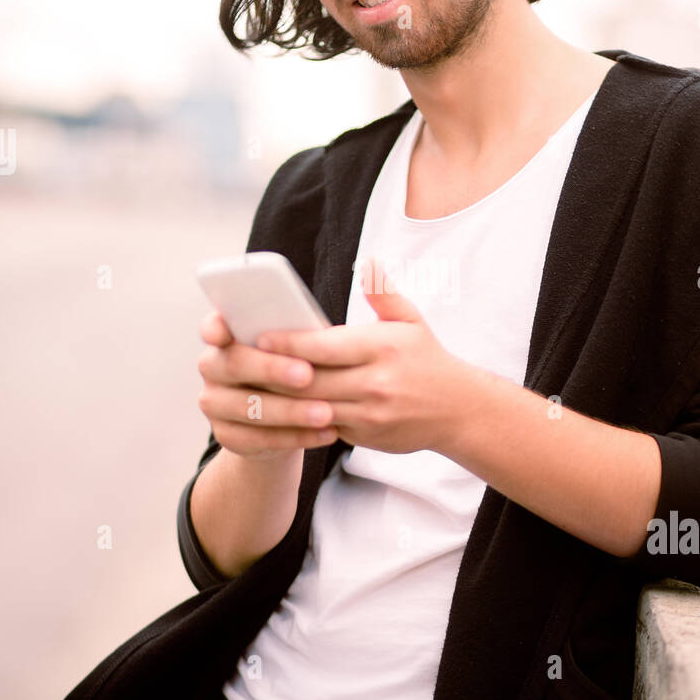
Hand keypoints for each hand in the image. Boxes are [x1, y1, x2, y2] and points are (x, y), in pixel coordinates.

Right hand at [196, 310, 338, 457]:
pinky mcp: (226, 435)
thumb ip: (296, 336)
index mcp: (226, 335)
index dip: (215, 328)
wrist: (284, 415)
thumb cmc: (294, 364)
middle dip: (272, 369)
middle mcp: (212, 366)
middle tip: (307, 375)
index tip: (224, 333)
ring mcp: (213, 402)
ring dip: (291, 411)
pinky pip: (260, 438)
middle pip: (235, 364)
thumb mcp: (297, 346)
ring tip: (326, 412)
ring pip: (248, 407)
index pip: (213, 325)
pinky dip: (296, 436)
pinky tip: (325, 432)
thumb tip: (317, 335)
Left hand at [253, 256, 472, 454]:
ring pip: (312, 408)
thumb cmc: (427, 359)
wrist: (459, 411)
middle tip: (240, 361)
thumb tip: (368, 262)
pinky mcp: (366, 437)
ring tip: (249, 385)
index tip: (260, 335)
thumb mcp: (412, 321)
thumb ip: (385, 293)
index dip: (290, 342)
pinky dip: (299, 419)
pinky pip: (323, 427)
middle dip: (275, 372)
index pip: (327, 346)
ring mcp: (370, 414)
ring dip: (280, 399)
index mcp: (382, 348)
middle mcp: (376, 383)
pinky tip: (275, 410)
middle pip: (312, 380)